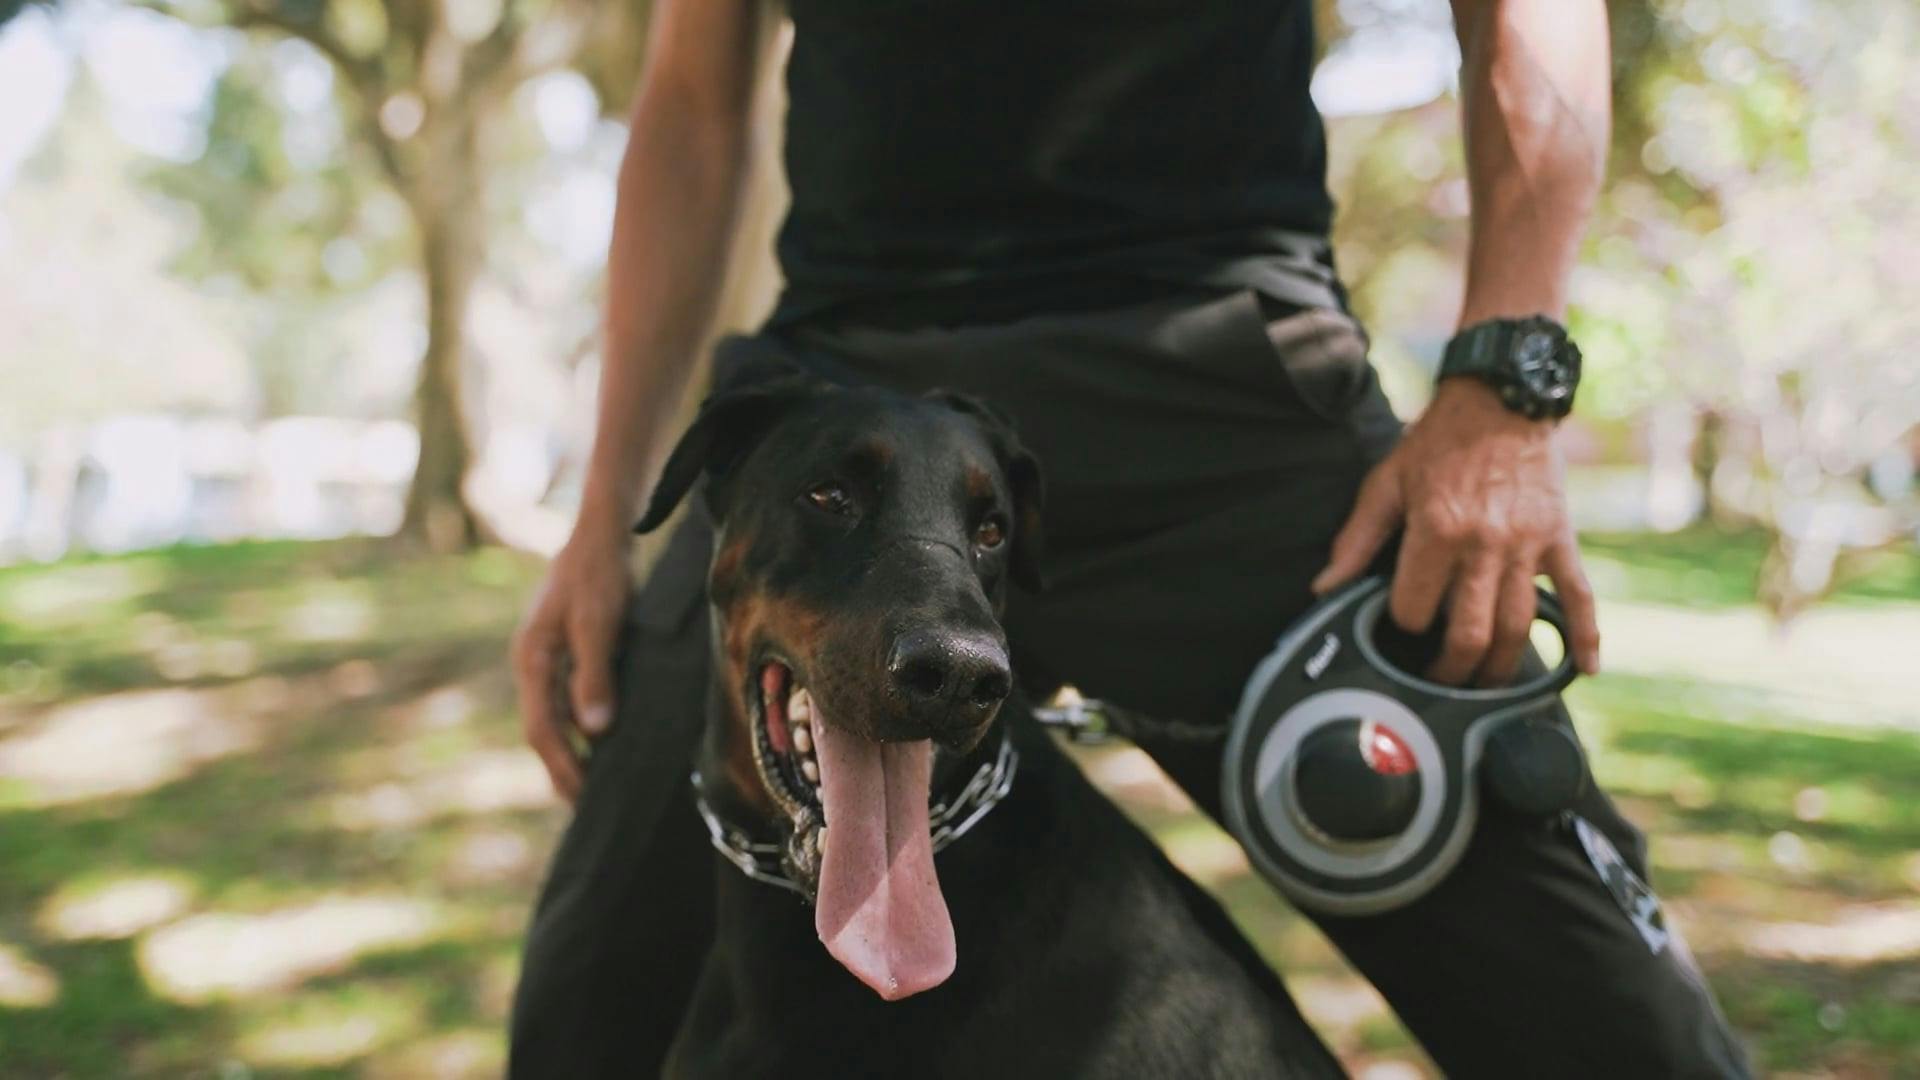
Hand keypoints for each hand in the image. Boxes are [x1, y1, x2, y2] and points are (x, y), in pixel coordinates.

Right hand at [511, 514, 632, 799]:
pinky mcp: (566, 655)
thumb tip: (595, 730)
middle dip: (563, 771)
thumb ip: (594, 674)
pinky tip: (604, 743)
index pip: (542, 730)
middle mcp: (534, 665)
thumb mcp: (598, 623)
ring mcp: (547, 661)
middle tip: (588, 810)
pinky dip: (582, 729)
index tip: (582, 799)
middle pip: (543, 731)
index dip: (562, 767)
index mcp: (533, 661)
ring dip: (573, 754)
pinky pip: (568, 703)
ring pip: (555, 720)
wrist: (601, 536)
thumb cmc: (599, 575)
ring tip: (596, 787)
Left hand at [1311, 378, 1600, 686]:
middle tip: (1436, 682)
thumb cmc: (1438, 442)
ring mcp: (1527, 545)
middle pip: (1470, 634)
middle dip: (1449, 670)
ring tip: (1481, 685)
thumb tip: (1324, 587)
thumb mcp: (1386, 483)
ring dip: (1499, 667)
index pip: (1415, 609)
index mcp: (1437, 530)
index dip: (1401, 624)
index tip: (1398, 626)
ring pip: (1517, 627)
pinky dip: (1585, 637)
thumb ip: (1356, 540)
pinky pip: (1579, 597)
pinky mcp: (1559, 540)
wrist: (1502, 397)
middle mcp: (1485, 544)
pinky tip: (1582, 671)